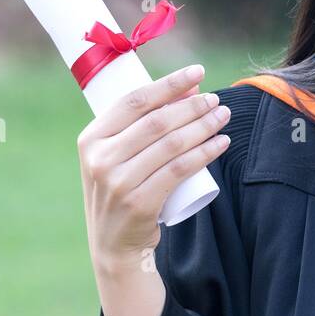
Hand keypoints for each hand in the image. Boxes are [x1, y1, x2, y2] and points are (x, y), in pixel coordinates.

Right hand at [78, 64, 230, 275]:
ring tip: (223, 117)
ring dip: (203, 127)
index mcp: (91, 138)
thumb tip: (191, 89)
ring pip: (171, 144)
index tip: (197, 72)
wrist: (113, 244)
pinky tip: (221, 144)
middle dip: (192, 106)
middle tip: (216, 100)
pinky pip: (179, 170)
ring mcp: (118, 182)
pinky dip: (204, 153)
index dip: (169, 84)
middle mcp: (100, 158)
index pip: (134, 100)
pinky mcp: (139, 202)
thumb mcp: (120, 154)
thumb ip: (145, 123)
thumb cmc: (122, 188)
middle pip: (157, 121)